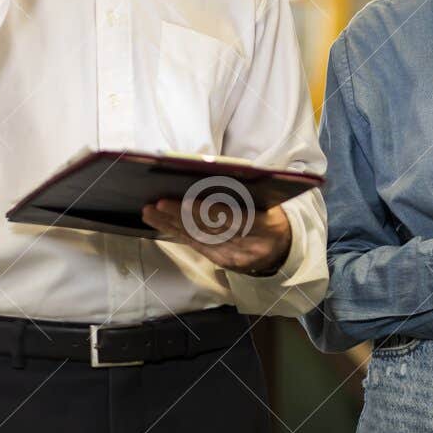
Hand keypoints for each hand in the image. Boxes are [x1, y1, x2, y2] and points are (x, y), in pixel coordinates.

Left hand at [141, 199, 292, 275]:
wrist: (282, 248)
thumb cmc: (273, 215)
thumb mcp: (270, 202)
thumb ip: (246, 192)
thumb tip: (214, 172)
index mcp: (262, 225)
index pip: (229, 219)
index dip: (205, 211)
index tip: (183, 202)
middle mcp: (246, 245)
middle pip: (208, 230)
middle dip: (180, 217)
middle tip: (157, 204)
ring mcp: (232, 256)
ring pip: (197, 238)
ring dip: (170, 225)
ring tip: (149, 211)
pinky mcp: (220, 260)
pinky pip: (195, 245)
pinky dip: (176, 233)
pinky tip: (159, 223)